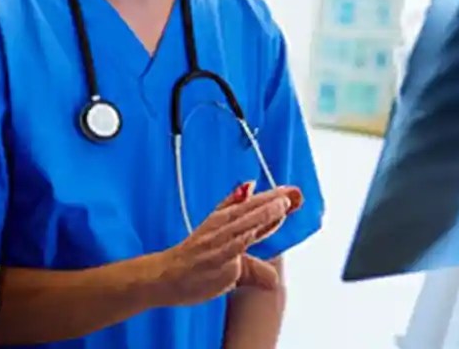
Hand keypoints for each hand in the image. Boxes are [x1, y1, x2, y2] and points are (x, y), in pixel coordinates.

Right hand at [152, 182, 300, 305]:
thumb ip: (234, 205)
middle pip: (249, 210)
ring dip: (262, 214)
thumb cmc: (194, 255)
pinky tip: (254, 231)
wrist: (165, 275)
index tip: (293, 190)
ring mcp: (216, 244)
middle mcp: (220, 227)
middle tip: (293, 193)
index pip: (252, 205)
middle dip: (273, 201)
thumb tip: (250, 184)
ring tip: (281, 204)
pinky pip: (229, 249)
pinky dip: (241, 238)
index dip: (273, 197)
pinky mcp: (212, 260)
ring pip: (242, 226)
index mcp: (223, 217)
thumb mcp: (215, 224)